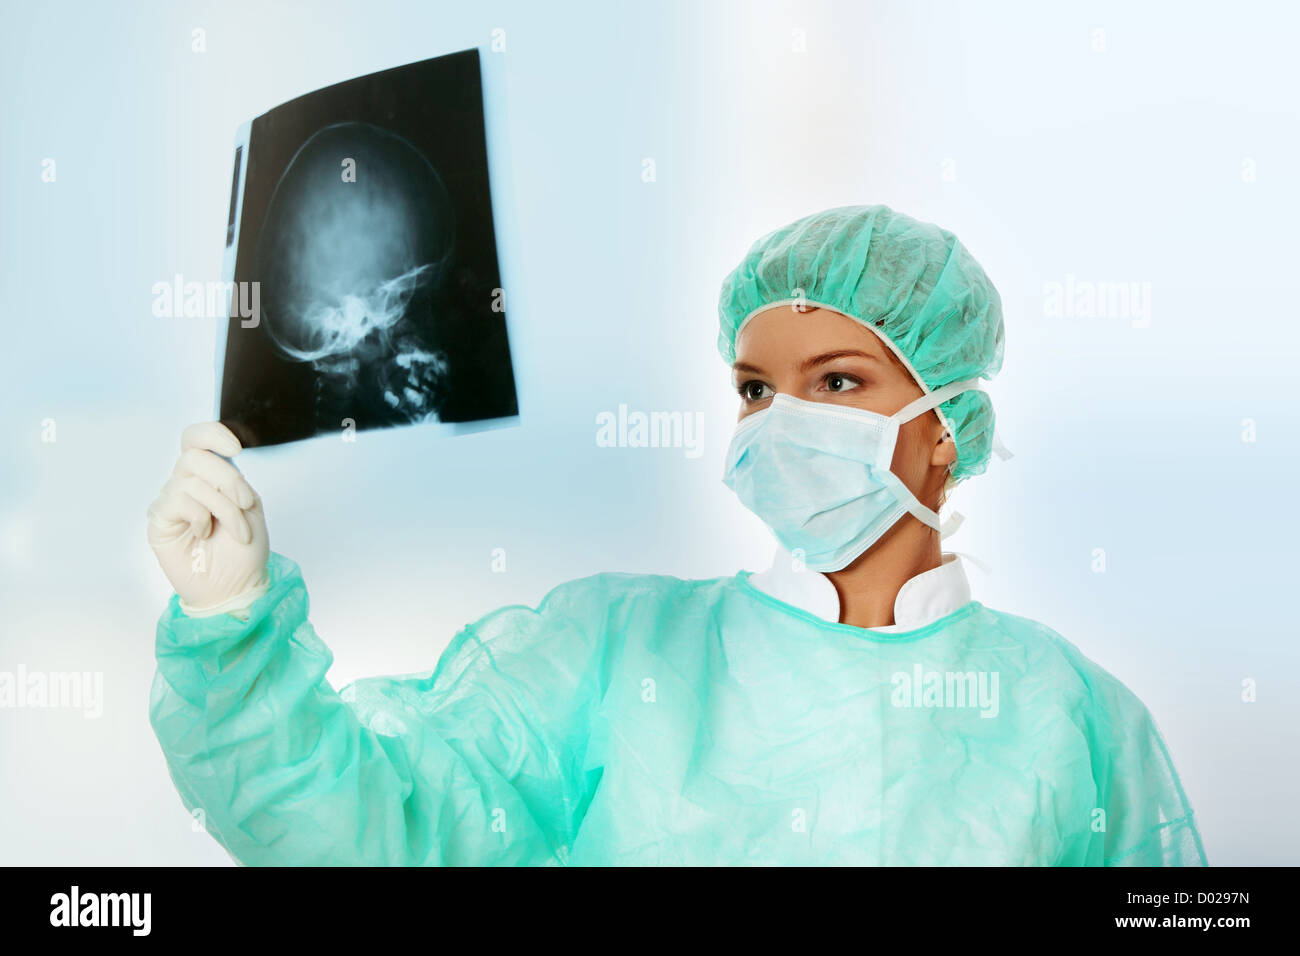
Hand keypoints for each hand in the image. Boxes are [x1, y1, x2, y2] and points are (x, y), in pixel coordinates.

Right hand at [146, 422, 269, 613]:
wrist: (237, 586)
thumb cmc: (244, 550)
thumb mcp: (249, 505)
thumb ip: (233, 477)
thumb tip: (218, 456)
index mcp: (208, 476)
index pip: (195, 439)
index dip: (211, 434)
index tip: (235, 449)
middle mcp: (185, 484)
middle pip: (195, 456)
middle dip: (228, 480)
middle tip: (244, 505)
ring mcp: (170, 501)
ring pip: (192, 481)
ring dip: (224, 507)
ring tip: (235, 531)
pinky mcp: (158, 520)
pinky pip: (179, 501)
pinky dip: (202, 518)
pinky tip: (204, 535)